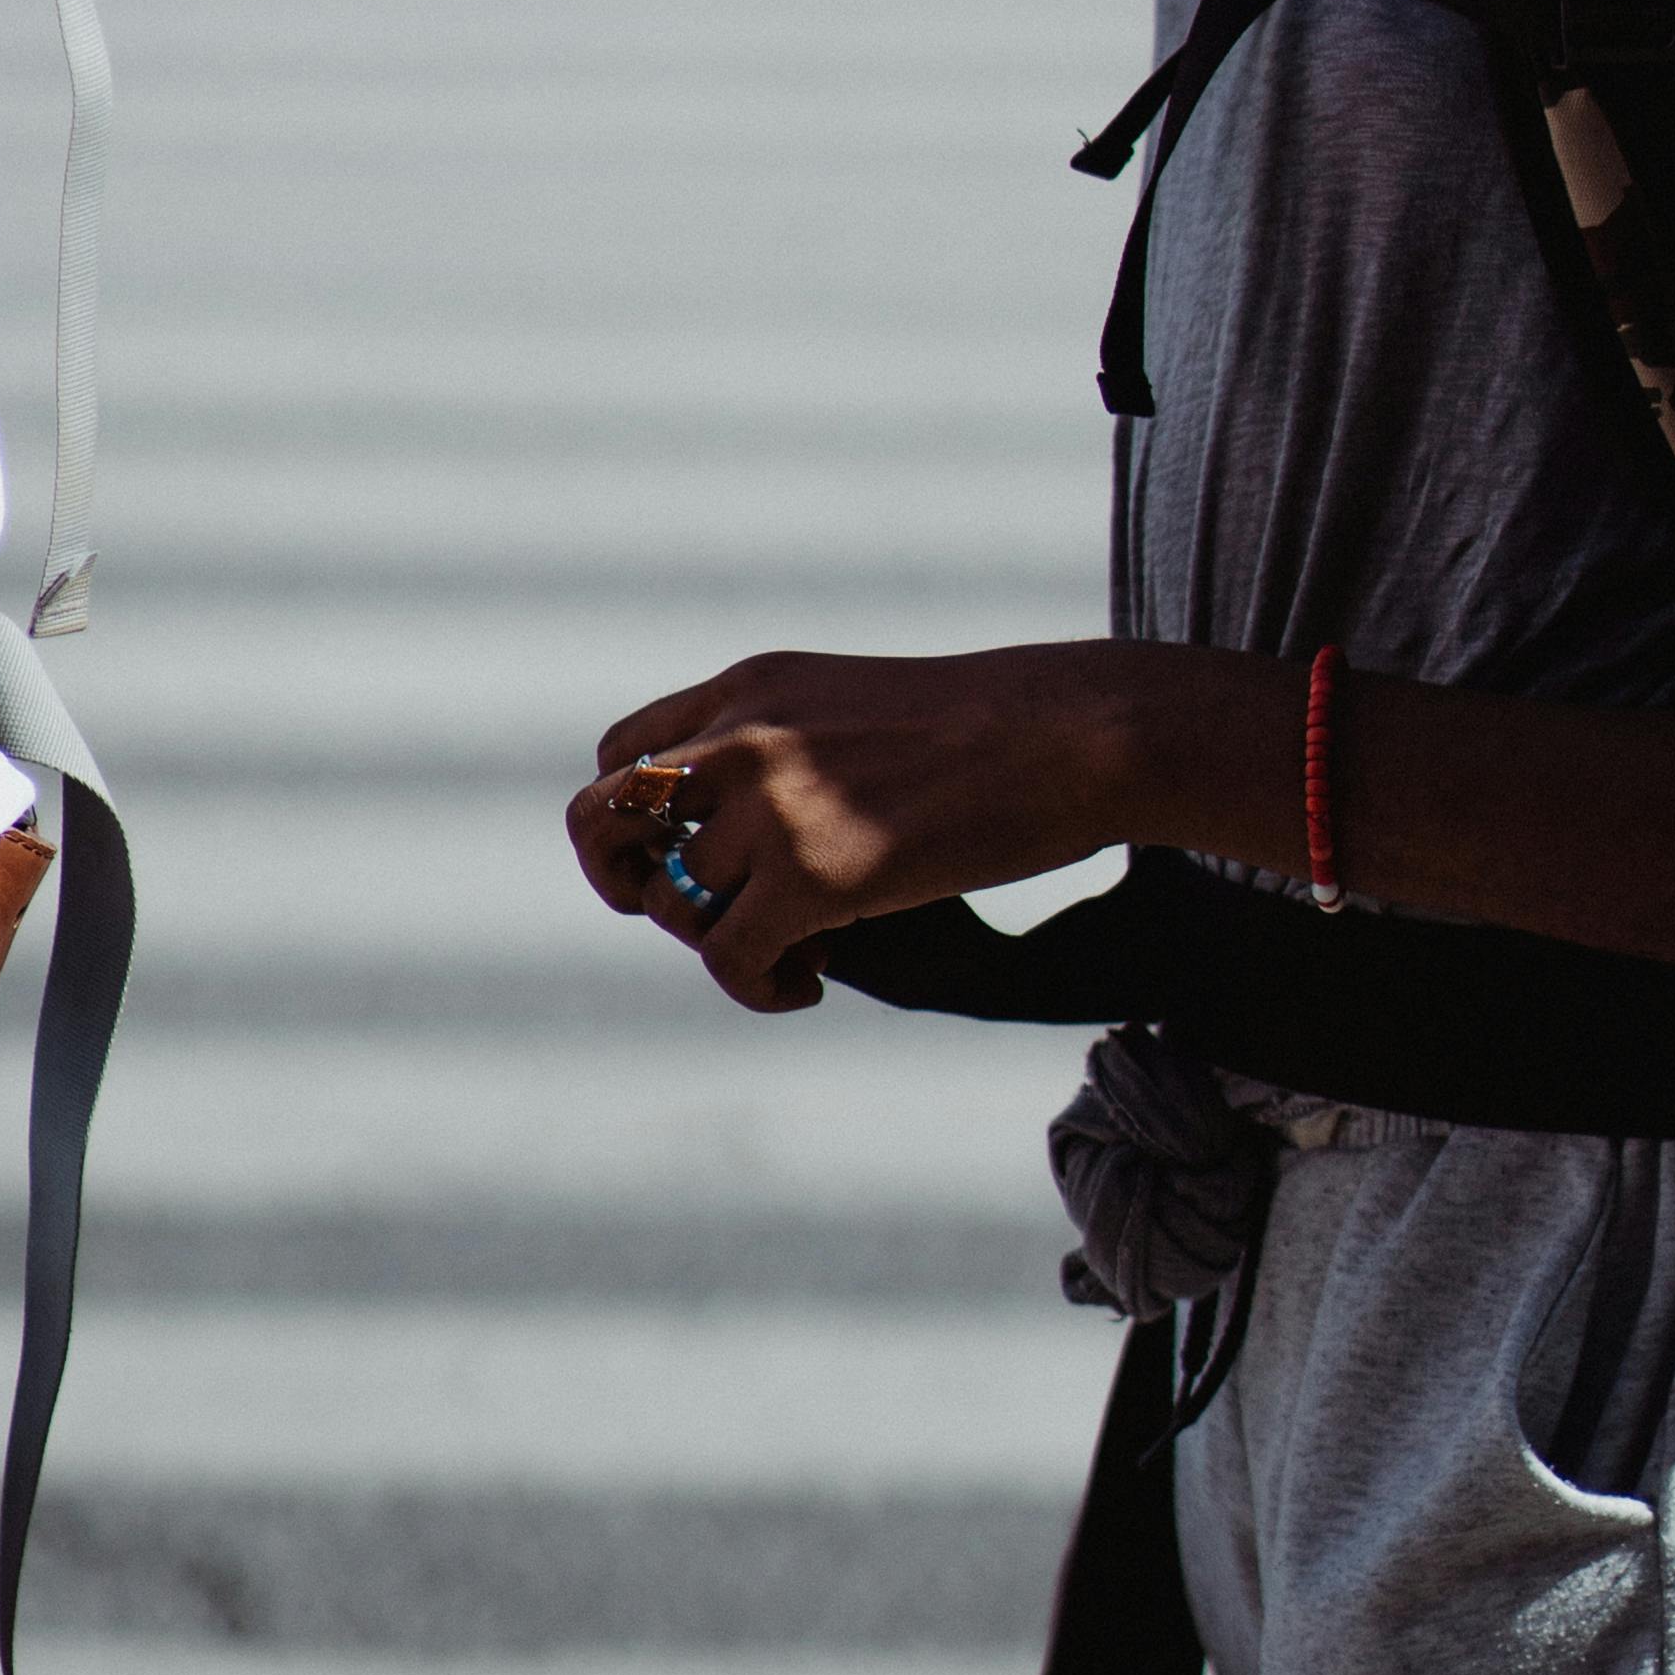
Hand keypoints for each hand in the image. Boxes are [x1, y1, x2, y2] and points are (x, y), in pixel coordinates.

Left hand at [568, 641, 1152, 1012]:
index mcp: (751, 687)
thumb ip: (787, 751)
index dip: (636, 820)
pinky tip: (809, 983)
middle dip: (627, 882)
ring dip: (720, 943)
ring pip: (673, 903)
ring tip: (796, 952)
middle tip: (696, 916)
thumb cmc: (993, 729)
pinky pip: (729, 959)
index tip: (690, 855)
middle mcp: (741, 736)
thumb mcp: (856, 707)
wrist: (1071, 734)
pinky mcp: (812, 876)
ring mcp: (771, 804)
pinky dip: (758, 988)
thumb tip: (747, 846)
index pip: (625, 752)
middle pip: (603, 821)